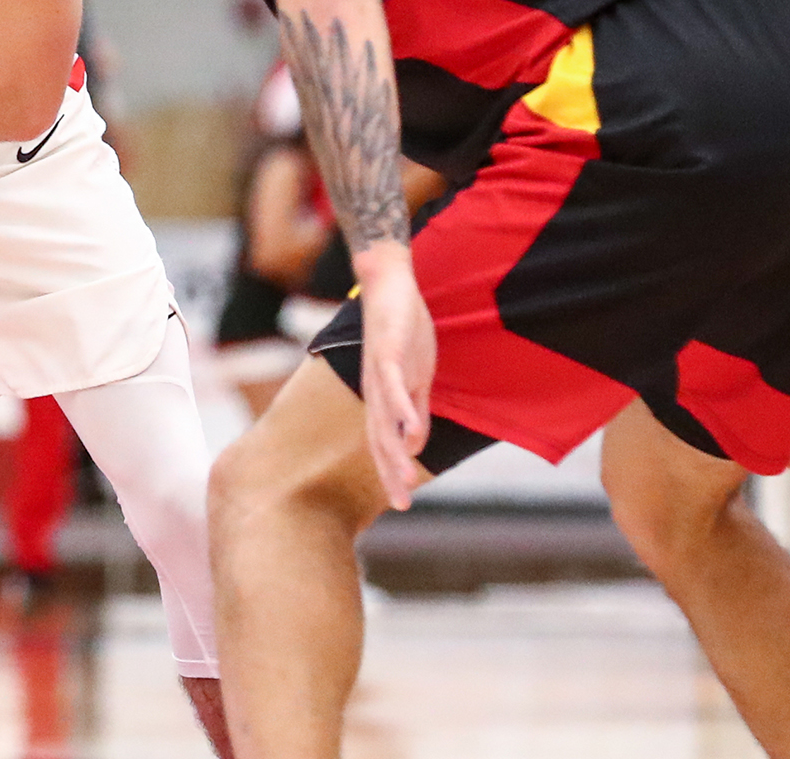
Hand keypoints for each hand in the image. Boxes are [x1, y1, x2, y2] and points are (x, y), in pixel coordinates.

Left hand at [356, 248, 434, 509]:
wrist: (388, 284)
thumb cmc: (403, 331)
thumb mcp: (415, 377)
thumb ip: (414, 410)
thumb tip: (413, 445)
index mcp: (382, 398)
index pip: (383, 443)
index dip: (390, 473)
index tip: (402, 504)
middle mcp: (374, 391)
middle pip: (379, 438)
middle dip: (389, 473)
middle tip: (402, 505)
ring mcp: (379, 372)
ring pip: (384, 418)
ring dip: (395, 449)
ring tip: (407, 476)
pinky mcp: (387, 351)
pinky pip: (392, 383)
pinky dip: (401, 407)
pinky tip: (409, 428)